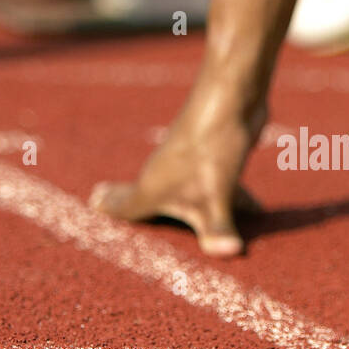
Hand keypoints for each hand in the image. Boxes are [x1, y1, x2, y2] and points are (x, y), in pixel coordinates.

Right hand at [90, 79, 263, 256]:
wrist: (233, 96)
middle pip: (148, 197)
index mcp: (152, 186)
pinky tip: (256, 210)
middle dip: (139, 208)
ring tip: (188, 221)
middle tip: (112, 205)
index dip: (110, 208)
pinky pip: (217, 186)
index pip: (125, 204)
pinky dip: (227, 200)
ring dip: (187, 208)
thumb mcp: (215, 195)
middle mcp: (166, 173)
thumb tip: (228, 253)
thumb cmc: (211, 147)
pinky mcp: (216, 155)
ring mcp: (190, 163)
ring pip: (186, 192)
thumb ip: (217, 229)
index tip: (92, 203)